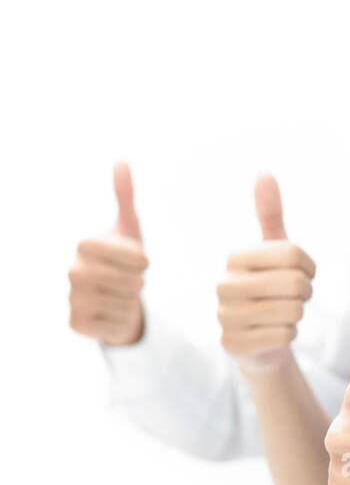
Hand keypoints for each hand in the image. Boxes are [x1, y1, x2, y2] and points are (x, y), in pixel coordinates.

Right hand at [68, 162, 147, 345]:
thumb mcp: (130, 227)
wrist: (116, 297)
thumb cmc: (126, 259)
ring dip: (135, 300)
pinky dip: (125, 319)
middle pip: (131, 281)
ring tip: (125, 294)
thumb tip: (121, 159)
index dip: (142, 259)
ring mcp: (72, 299)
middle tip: (133, 279)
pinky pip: (117, 324)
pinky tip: (116, 312)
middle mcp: (72, 271)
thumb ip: (125, 196)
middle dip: (141, 281)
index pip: (133, 256)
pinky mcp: (76, 325)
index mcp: (84, 244)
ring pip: (126, 303)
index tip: (140, 259)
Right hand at [216, 174, 315, 372]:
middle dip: (305, 293)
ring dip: (298, 314)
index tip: (301, 274)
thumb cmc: (272, 288)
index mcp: (235, 257)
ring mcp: (224, 316)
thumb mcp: (275, 251)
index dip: (309, 267)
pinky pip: (285, 335)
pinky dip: (289, 334)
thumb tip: (263, 171)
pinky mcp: (232, 345)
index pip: (294, 254)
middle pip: (295, 283)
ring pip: (292, 310)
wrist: (260, 340)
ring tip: (283, 314)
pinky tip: (274, 333)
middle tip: (294, 298)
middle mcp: (223, 284)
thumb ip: (270, 214)